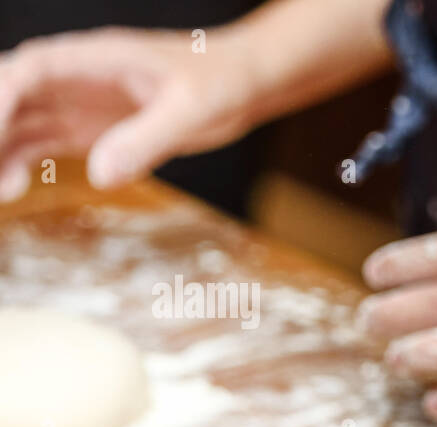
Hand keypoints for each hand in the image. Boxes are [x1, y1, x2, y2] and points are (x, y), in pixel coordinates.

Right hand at [0, 27, 260, 199]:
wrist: (243, 83)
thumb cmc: (221, 81)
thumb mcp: (193, 109)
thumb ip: (149, 139)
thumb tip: (102, 175)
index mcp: (98, 56)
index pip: (33, 68)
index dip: (5, 97)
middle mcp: (78, 76)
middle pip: (13, 91)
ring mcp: (79, 102)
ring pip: (19, 120)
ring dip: (1, 150)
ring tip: (1, 191)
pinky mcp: (90, 128)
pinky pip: (42, 141)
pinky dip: (20, 160)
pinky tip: (14, 187)